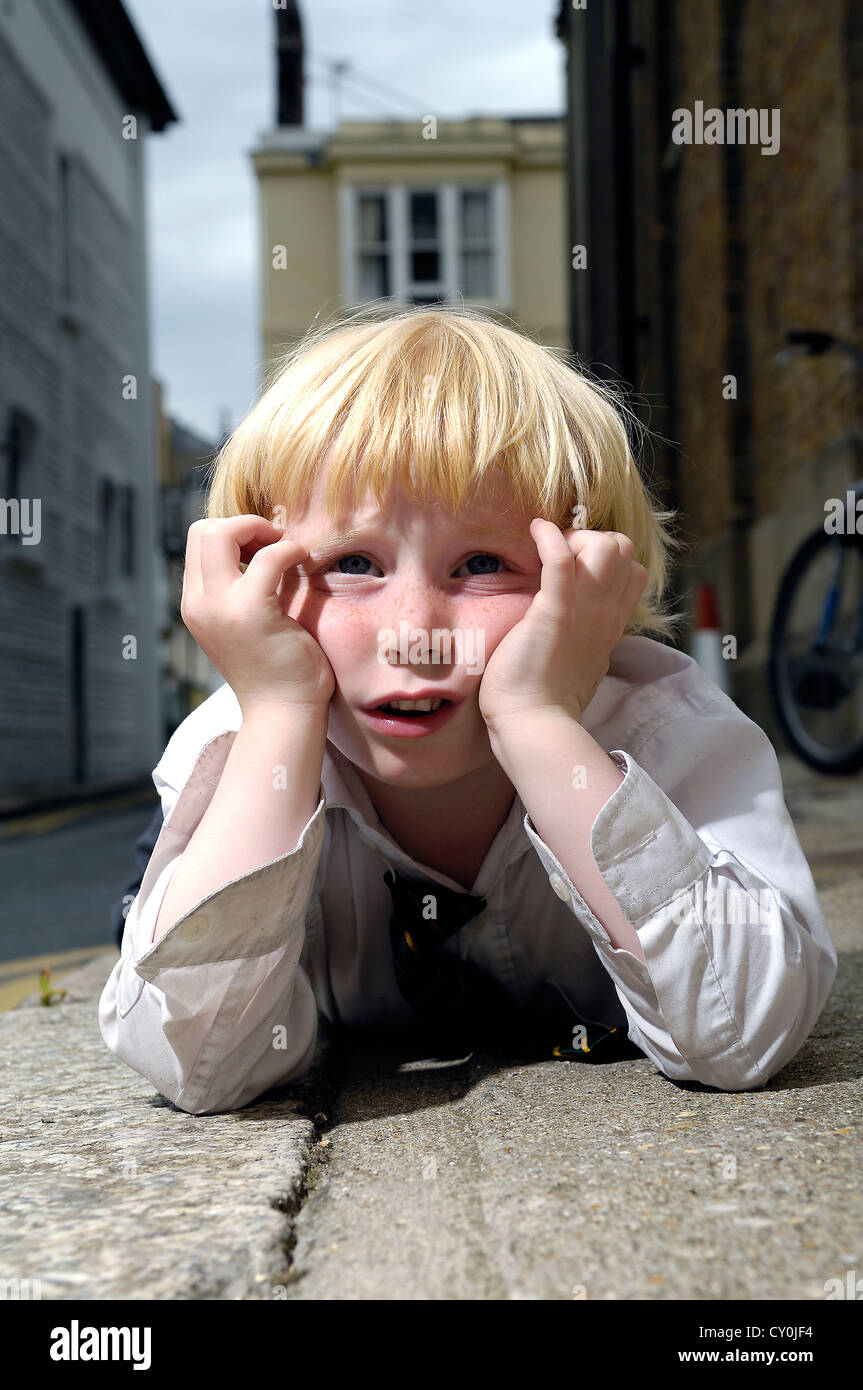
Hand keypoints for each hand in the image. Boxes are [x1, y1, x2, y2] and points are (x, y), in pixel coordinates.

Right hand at [180, 515, 335, 716]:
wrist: (284, 711)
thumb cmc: (276, 668)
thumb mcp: (245, 622)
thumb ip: (241, 589)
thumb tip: (258, 548)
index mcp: (195, 605)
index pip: (197, 541)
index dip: (232, 532)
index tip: (263, 547)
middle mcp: (198, 604)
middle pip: (202, 529)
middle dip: (243, 524)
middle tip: (274, 544)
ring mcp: (220, 608)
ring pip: (221, 533)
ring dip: (262, 531)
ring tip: (287, 551)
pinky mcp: (251, 612)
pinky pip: (269, 557)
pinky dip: (289, 550)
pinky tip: (304, 562)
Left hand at [478, 519, 647, 736]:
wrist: (532, 723)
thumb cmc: (545, 697)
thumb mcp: (581, 660)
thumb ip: (587, 636)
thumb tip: (580, 626)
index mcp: (610, 624)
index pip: (633, 571)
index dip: (606, 558)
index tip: (574, 568)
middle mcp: (605, 613)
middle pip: (624, 549)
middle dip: (593, 539)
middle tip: (560, 558)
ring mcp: (584, 611)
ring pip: (606, 545)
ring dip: (576, 537)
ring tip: (549, 551)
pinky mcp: (554, 612)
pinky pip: (561, 559)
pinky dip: (549, 537)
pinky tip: (535, 531)